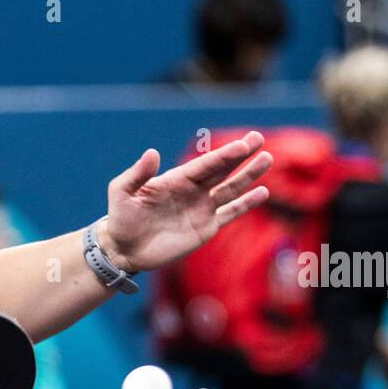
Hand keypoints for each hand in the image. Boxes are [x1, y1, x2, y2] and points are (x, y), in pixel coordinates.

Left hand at [100, 131, 271, 273]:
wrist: (123, 249)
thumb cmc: (120, 218)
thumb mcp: (122, 192)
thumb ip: (136, 173)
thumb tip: (151, 152)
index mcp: (176, 179)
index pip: (205, 164)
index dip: (224, 155)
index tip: (243, 144)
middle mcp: (193, 191)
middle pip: (222, 171)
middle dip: (241, 156)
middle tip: (260, 139)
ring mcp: (201, 209)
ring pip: (230, 189)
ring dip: (249, 176)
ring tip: (267, 159)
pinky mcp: (205, 229)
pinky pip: (230, 214)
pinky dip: (246, 204)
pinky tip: (262, 192)